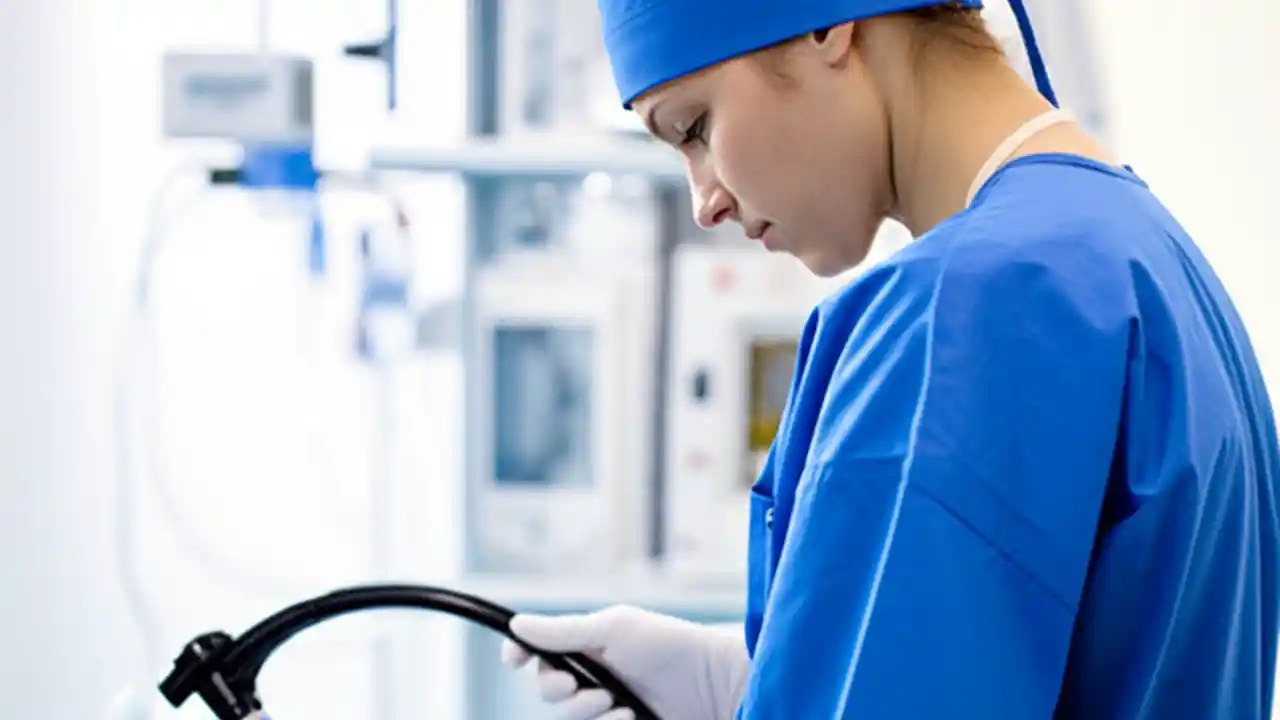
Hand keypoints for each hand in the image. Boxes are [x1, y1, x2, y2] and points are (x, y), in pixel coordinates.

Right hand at [502, 605, 750, 719]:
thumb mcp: (614, 630)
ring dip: (586, 712)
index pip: (540, 650)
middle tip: (586, 687)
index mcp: (589, 644)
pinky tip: (630, 718)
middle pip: (547, 689)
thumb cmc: (669, 646)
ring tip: (620, 706)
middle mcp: (594, 675)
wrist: (715, 685)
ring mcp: (608, 705)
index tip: (512, 660)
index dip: (520, 653)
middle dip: (559, 690)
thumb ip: (564, 632)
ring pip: (569, 718)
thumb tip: (516, 624)